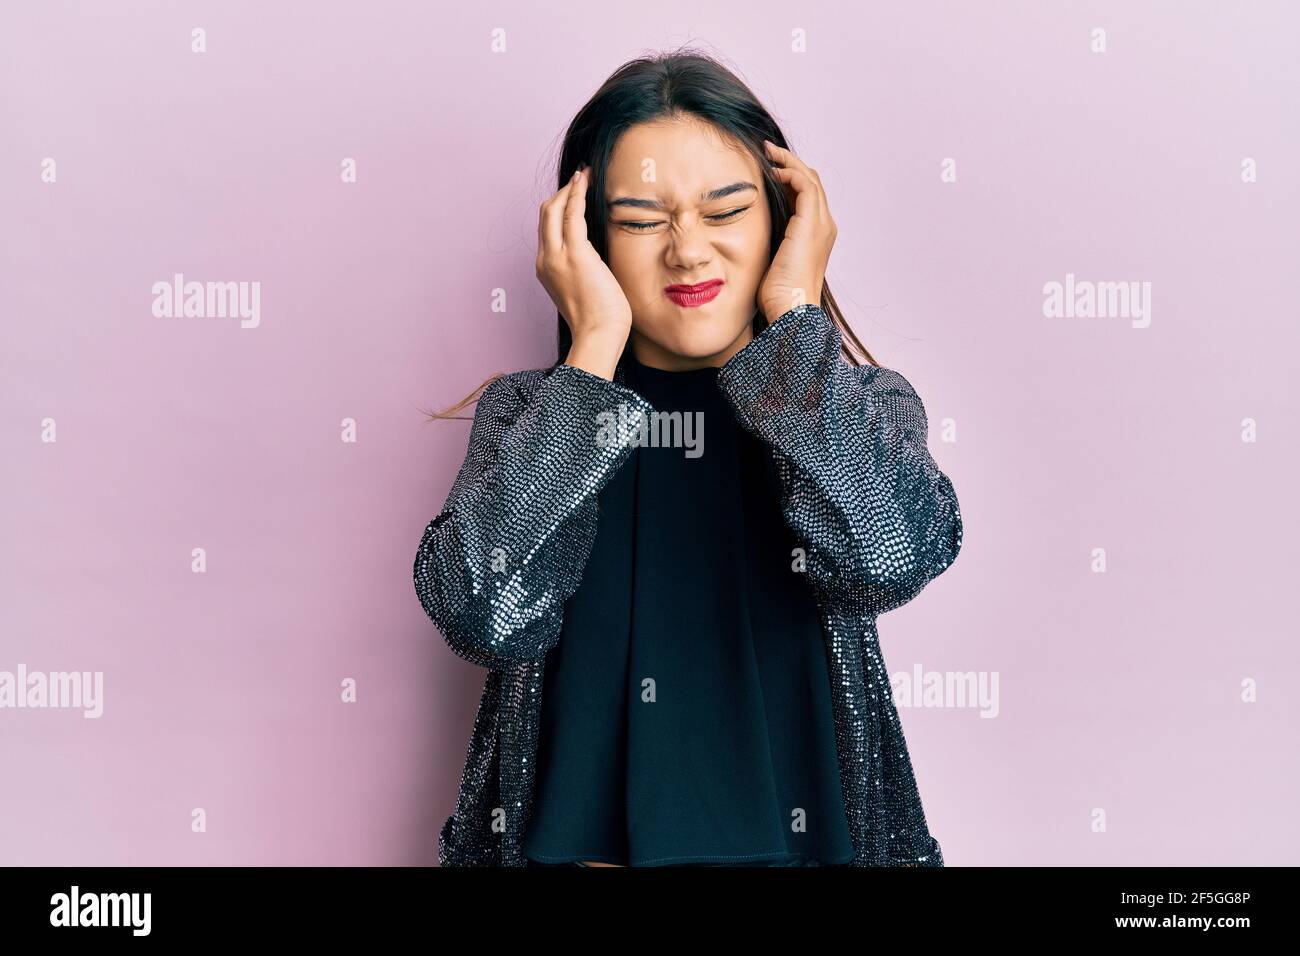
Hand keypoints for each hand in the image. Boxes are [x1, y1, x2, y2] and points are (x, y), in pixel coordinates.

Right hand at [536, 165, 632, 379]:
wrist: (598, 336)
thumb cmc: (599, 320)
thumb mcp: (585, 288)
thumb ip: (584, 268)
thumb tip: (598, 254)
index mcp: (546, 268)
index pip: (547, 228)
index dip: (559, 206)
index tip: (575, 193)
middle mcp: (545, 260)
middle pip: (545, 214)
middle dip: (562, 192)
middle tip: (581, 177)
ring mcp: (556, 257)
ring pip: (554, 209)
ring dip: (569, 188)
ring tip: (585, 174)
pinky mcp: (575, 254)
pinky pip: (572, 214)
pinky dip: (577, 194)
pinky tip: (586, 181)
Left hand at [756, 140, 836, 324]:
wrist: (790, 310)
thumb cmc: (777, 296)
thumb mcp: (770, 262)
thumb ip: (767, 242)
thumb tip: (744, 233)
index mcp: (816, 236)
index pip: (806, 197)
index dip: (789, 179)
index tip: (767, 169)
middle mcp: (824, 227)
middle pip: (812, 183)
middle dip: (790, 164)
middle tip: (767, 152)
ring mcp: (821, 225)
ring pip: (810, 178)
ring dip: (788, 162)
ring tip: (767, 153)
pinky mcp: (811, 224)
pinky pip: (805, 185)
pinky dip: (790, 173)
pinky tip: (772, 171)